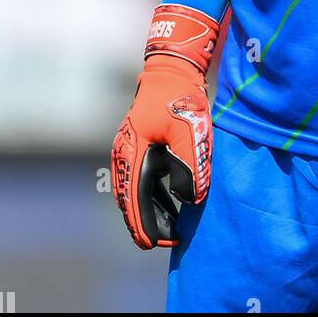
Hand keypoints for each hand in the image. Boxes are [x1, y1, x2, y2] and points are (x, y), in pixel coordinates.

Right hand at [111, 4, 218, 249]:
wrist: (173, 71)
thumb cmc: (181, 98)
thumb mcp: (190, 128)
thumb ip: (190, 162)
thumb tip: (191, 197)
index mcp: (133, 152)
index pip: (133, 197)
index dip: (142, 224)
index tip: (152, 244)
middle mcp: (126, 154)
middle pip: (130, 199)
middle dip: (145, 223)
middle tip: (165, 243)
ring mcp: (131, 149)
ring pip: (135, 190)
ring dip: (149, 211)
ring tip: (169, 231)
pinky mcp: (141, 146)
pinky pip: (142, 179)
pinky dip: (152, 196)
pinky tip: (169, 205)